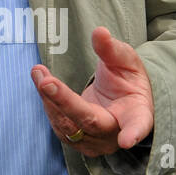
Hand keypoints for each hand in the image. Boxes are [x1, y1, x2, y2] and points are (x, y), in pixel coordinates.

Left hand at [31, 27, 153, 157]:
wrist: (119, 100)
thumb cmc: (127, 80)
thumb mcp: (125, 61)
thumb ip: (112, 49)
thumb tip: (99, 32)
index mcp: (137, 114)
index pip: (137, 125)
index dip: (133, 133)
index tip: (127, 140)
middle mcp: (115, 134)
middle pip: (89, 122)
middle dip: (65, 102)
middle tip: (46, 82)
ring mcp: (95, 142)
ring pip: (68, 125)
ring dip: (50, 98)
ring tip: (38, 72)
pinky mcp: (76, 141)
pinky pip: (58, 124)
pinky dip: (48, 101)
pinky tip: (41, 80)